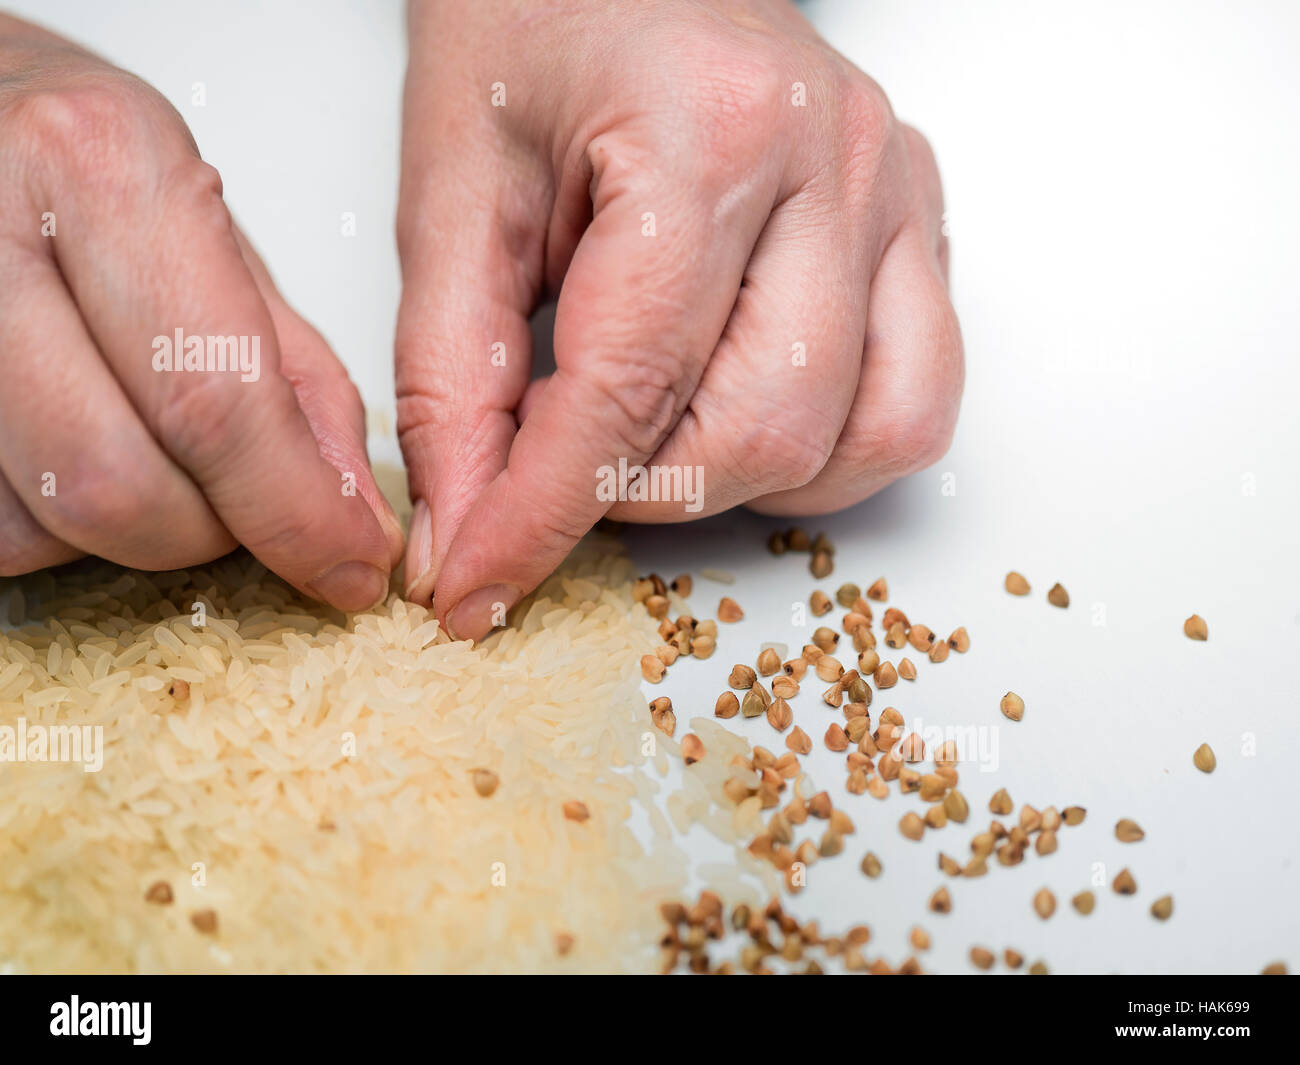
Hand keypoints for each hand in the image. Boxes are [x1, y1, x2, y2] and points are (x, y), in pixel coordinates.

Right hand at [0, 15, 402, 607]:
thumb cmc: (80, 161)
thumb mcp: (216, 233)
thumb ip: (299, 377)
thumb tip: (355, 518)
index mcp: (98, 168)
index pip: (214, 399)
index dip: (296, 511)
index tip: (350, 563)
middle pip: (115, 483)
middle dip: (207, 532)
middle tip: (246, 503)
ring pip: (36, 522)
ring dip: (124, 528)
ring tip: (143, 440)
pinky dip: (51, 522)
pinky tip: (73, 445)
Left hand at [396, 0, 961, 638]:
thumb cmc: (534, 28)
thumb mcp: (452, 197)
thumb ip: (451, 382)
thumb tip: (469, 537)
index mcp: (703, 132)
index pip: (628, 390)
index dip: (543, 512)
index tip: (482, 584)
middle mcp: (832, 160)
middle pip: (763, 430)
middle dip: (644, 498)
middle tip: (564, 470)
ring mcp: (896, 193)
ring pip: (864, 436)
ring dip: (742, 483)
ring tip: (657, 435)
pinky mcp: (921, 223)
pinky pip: (917, 399)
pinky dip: (832, 451)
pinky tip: (748, 409)